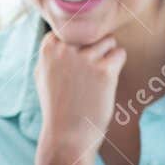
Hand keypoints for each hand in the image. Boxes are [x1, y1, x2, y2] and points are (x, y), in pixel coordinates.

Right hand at [34, 31, 124, 159]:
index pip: (73, 28)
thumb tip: (62, 31)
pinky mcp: (104, 70)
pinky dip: (117, 67)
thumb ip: (51, 51)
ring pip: (109, 41)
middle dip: (94, 48)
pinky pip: (120, 54)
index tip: (72, 68)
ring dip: (107, 58)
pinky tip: (105, 84)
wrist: (67, 136)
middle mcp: (64, 48)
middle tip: (86, 75)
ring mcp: (84, 58)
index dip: (78, 46)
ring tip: (95, 80)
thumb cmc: (57, 107)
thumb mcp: (43, 75)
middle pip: (92, 32)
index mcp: (48, 47)